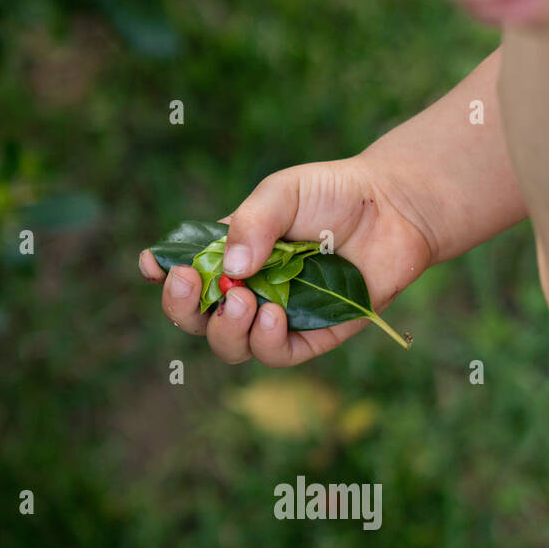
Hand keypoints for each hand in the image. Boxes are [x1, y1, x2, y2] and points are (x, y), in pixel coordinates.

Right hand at [138, 154, 433, 365]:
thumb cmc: (334, 194)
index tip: (154, 265)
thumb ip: (253, 221)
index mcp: (230, 254)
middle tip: (192, 286)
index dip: (162, 275)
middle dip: (182, 309)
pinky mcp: (312, 337)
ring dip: (226, 329)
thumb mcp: (284, 192)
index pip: (184, 274)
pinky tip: (272, 317)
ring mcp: (277, 317)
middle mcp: (247, 290)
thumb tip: (229, 270)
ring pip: (231, 345)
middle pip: (196, 320)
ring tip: (243, 300)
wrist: (394, 209)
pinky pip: (277, 355)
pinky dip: (266, 342)